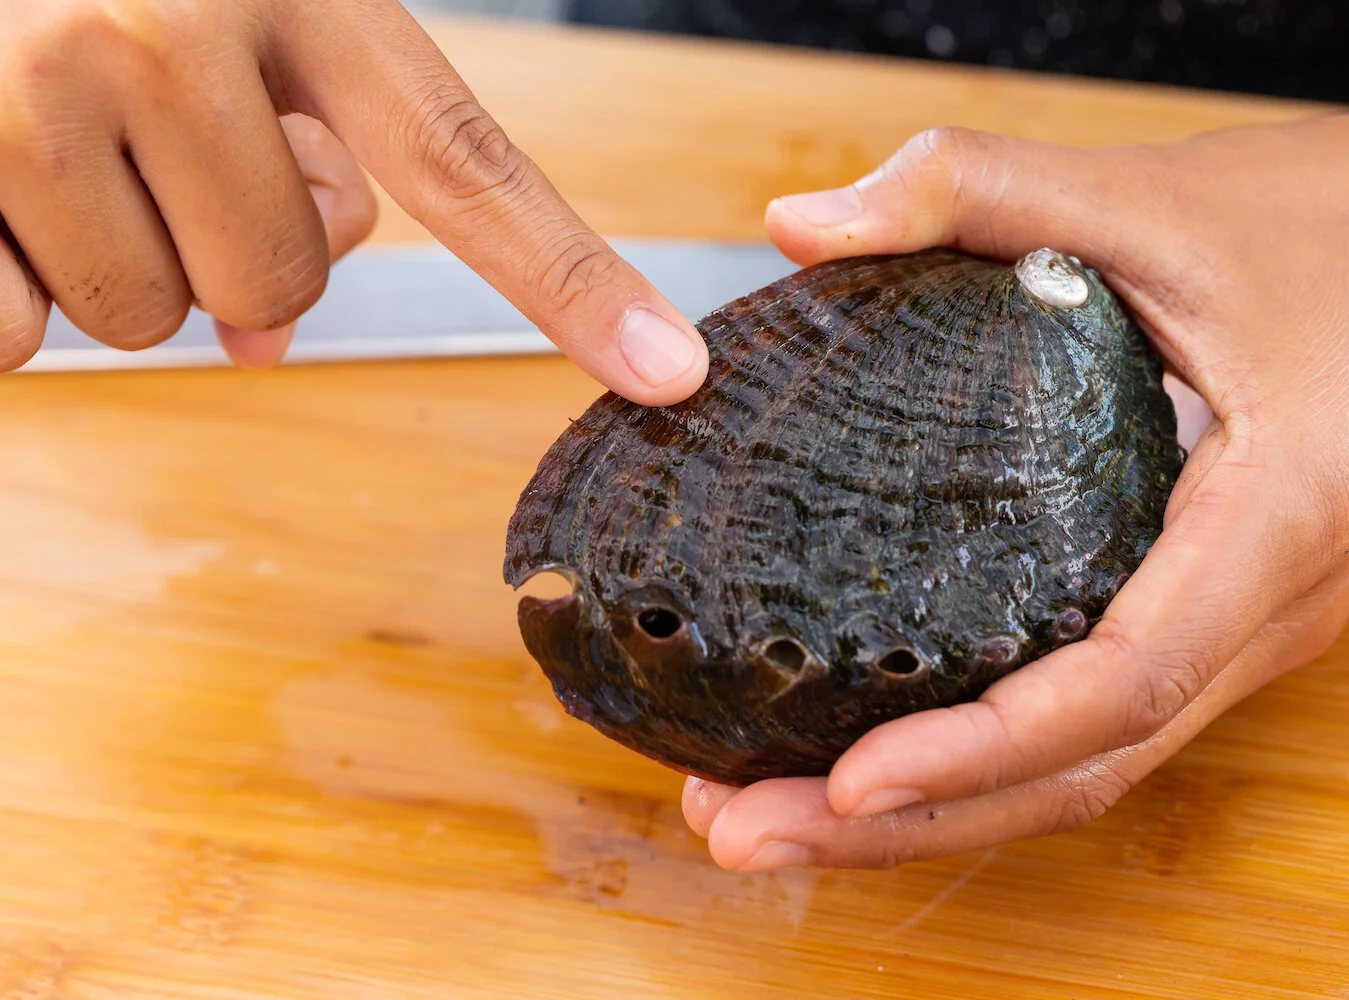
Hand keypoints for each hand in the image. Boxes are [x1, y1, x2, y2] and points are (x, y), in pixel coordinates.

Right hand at [0, 1, 706, 402]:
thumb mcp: (236, 11)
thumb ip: (294, 157)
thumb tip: (264, 342)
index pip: (466, 164)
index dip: (575, 282)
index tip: (672, 370)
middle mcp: (169, 26)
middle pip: (281, 281)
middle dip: (226, 247)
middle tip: (148, 143)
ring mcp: (38, 86)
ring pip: (154, 316)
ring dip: (113, 260)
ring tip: (54, 141)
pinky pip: (19, 334)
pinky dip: (7, 284)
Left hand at [683, 59, 1348, 868]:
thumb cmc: (1319, 227)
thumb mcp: (1142, 189)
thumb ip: (969, 185)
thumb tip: (796, 224)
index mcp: (1273, 518)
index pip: (1124, 680)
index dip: (982, 745)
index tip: (848, 774)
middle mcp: (1266, 610)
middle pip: (1083, 771)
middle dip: (913, 824)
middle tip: (745, 831)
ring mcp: (1244, 632)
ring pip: (1087, 771)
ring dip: (935, 815)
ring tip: (772, 818)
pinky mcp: (1211, 622)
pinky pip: (1096, 727)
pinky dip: (983, 765)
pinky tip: (871, 757)